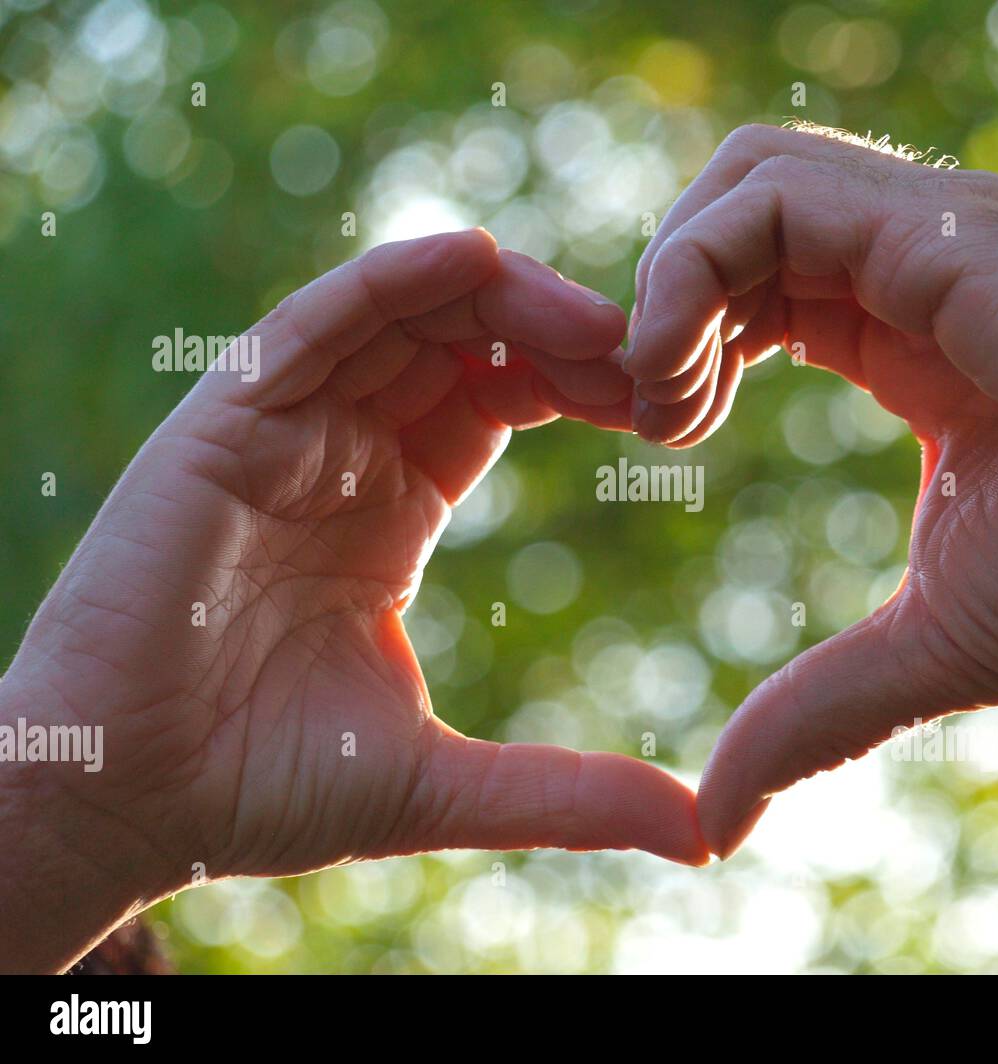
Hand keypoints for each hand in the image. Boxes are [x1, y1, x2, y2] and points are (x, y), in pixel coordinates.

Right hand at [0, 230, 705, 972]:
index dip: (578, 385)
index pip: (497, 399)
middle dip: (559, 333)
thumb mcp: (446, 782)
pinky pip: (311, 325)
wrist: (130, 809)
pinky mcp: (221, 429)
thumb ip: (568, 790)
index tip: (663, 403)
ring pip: (400, 318)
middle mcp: (340, 453)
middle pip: (463, 344)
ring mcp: (281, 434)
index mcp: (391, 505)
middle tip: (653, 351)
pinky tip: (474, 261)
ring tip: (598, 321)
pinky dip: (388, 283)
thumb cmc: (267, 789)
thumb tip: (703, 832)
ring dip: (501, 300)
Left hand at [625, 123, 997, 856]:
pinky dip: (689, 275)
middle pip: (728, 220)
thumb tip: (723, 821)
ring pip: (737, 183)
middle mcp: (901, 263)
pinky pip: (764, 197)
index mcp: (898, 330)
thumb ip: (815, 710)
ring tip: (673, 405)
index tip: (648, 435)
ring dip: (667, 287)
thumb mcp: (926, 644)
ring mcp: (918, 229)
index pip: (752, 290)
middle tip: (641, 417)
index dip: (675, 348)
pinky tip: (693, 380)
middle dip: (651, 308)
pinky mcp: (934, 220)